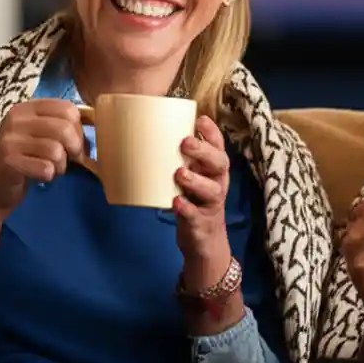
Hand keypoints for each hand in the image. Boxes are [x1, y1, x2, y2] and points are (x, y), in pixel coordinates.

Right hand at [0, 99, 84, 214]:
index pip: (67, 108)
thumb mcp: (40, 137)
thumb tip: (96, 122)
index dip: (80, 128)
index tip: (75, 144)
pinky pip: (46, 168)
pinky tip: (39, 176)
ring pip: (57, 150)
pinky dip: (49, 176)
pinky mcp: (8, 160)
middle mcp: (16, 119)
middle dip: (74, 149)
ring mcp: (10, 139)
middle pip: (65, 128)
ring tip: (51, 169)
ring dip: (61, 165)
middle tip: (67, 160)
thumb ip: (63, 126)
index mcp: (27, 108)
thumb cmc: (23, 161)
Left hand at [172, 116, 233, 289]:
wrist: (204, 243)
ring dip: (196, 180)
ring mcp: (211, 205)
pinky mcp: (202, 224)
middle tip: (185, 142)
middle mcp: (217, 184)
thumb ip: (178, 162)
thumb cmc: (193, 203)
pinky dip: (187, 208)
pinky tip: (176, 202)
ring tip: (179, 173)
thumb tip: (144, 138)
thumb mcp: (190, 180)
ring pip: (211, 190)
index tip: (200, 119)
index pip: (218, 147)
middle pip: (219, 164)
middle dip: (204, 152)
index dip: (212, 133)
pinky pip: (196, 215)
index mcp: (214, 170)